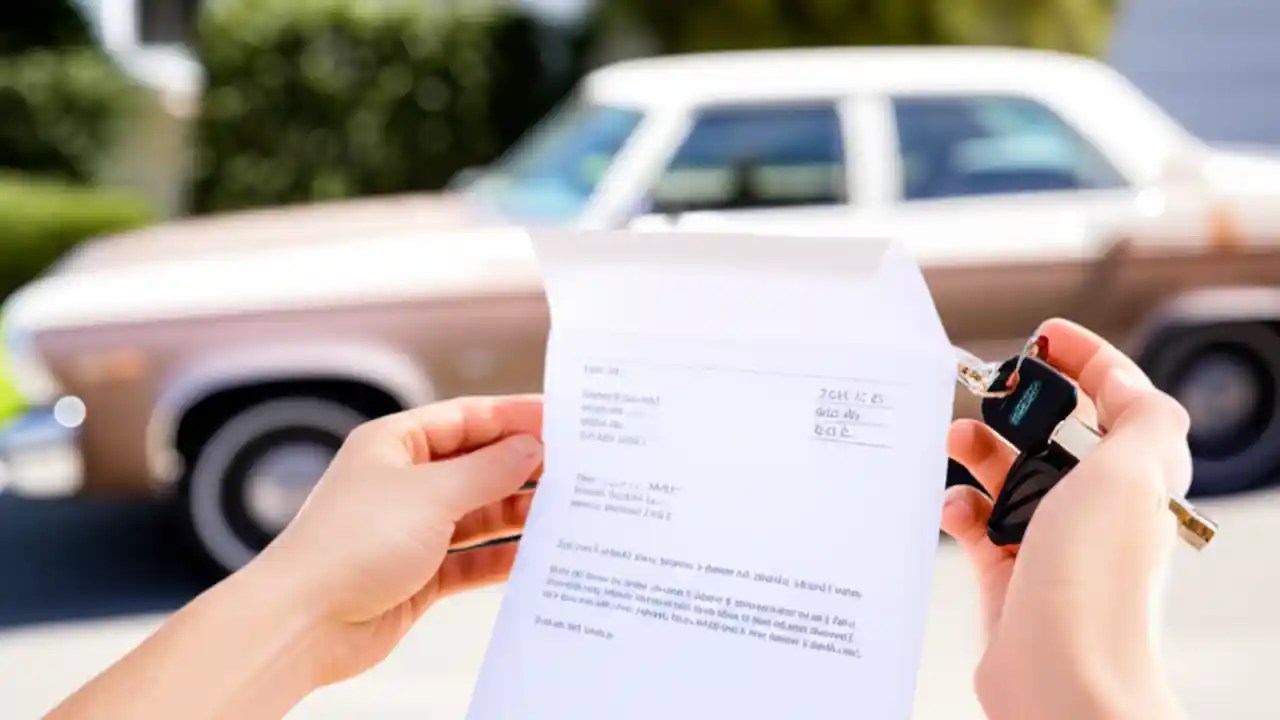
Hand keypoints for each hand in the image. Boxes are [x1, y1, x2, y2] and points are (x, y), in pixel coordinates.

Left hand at [245, 395, 543, 685]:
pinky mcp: (419, 573)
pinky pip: (472, 558)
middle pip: (477, 465)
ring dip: (517, 512)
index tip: (560, 419)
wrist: (303, 622)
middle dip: (522, 467)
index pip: (467, 418)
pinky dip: (502, 557)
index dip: (514, 416)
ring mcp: (412, 528)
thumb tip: (530, 449)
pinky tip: (535, 555)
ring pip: (478, 512)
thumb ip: (489, 471)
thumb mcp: (432, 494)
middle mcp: (404, 482)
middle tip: (575, 468)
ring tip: (565, 509)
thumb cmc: (349, 545)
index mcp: (395, 444)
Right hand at [942, 320, 1188, 719]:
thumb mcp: (1134, 475)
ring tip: (954, 440)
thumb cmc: (1097, 581)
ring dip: (978, 451)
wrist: (1059, 673)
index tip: (1045, 334)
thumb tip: (1127, 381)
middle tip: (984, 388)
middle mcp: (1097, 506)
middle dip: (1017, 405)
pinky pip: (976, 522)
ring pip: (1008, 474)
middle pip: (1055, 432)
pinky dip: (958, 506)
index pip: (1119, 399)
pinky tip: (952, 506)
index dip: (1085, 359)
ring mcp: (1050, 539)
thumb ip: (1142, 417)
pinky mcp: (1008, 571)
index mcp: (1138, 477)